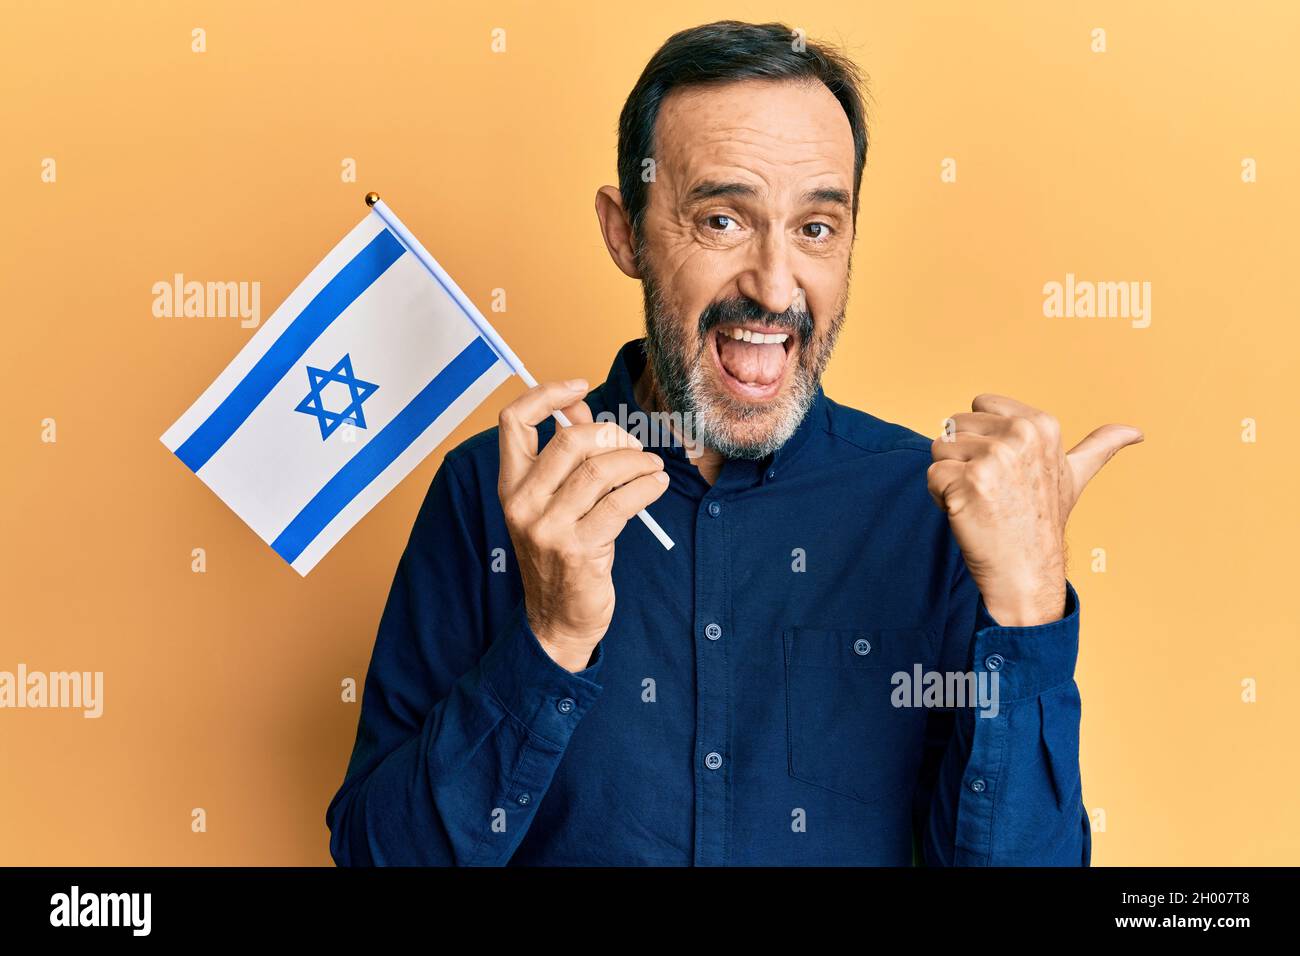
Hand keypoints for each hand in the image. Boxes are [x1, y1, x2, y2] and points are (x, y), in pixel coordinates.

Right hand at [498, 380, 670, 670]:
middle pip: (571, 440)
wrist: (557, 621)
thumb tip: (578, 403)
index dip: (546, 394)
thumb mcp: (552, 502)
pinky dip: (647, 486)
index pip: (514, 420)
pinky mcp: (579, 549)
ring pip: (601, 469)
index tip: (579, 386)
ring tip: (653, 470)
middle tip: (633, 447)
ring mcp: (548, 528)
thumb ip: (564, 455)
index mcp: (511, 485)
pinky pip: (622, 502)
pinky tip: (656, 486)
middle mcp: (522, 503)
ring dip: (638, 462)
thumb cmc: (561, 554)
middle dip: (613, 434)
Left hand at [927, 394, 1141, 626]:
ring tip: (979, 502)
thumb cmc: (1043, 522)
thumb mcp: (1075, 477)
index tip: (1003, 469)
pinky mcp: (969, 482)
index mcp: (1041, 425)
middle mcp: (1020, 435)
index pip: (978, 406)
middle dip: (962, 458)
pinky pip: (932, 475)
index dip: (981, 438)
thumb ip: (1100, 447)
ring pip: (939, 448)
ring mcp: (995, 458)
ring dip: (949, 478)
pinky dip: (939, 497)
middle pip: (954, 426)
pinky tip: (966, 514)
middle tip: (990, 491)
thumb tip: (1136, 432)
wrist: (1026, 572)